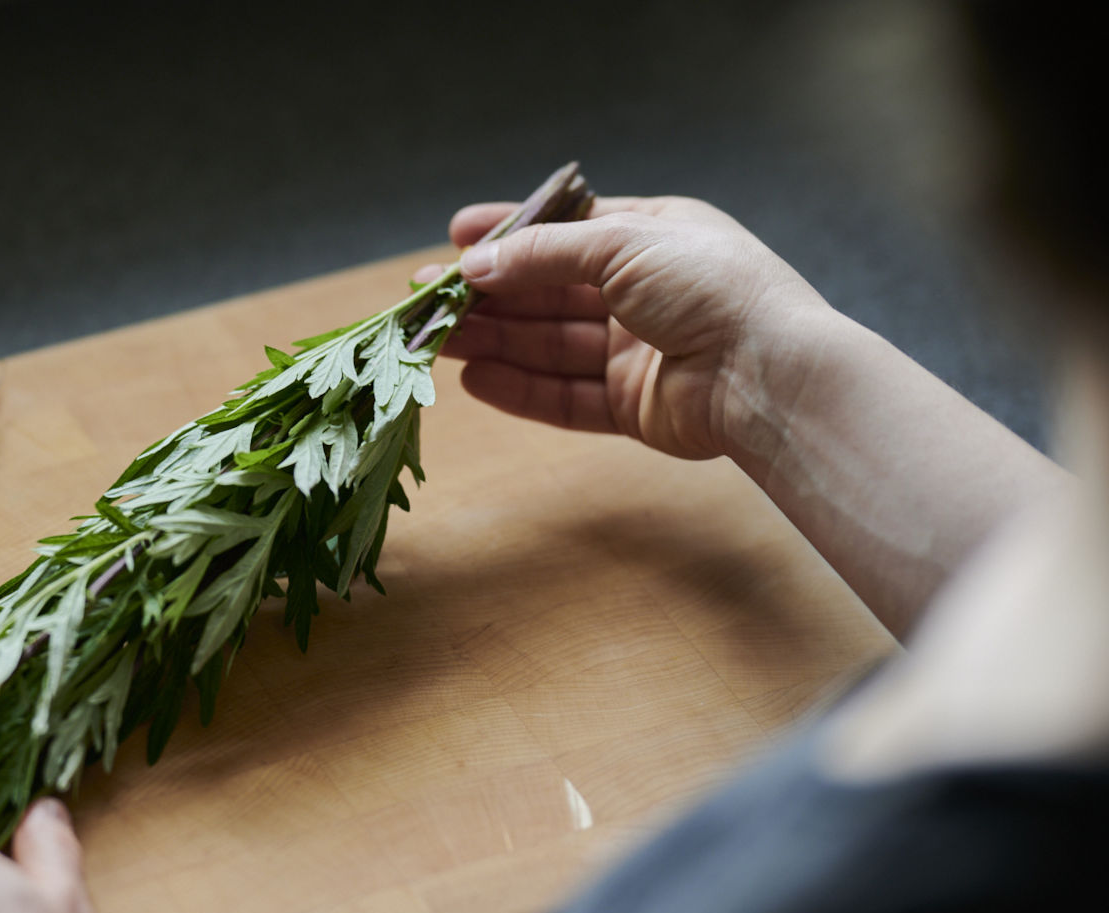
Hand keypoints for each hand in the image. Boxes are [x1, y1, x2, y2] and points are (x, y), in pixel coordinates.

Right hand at [419, 195, 833, 462]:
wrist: (767, 372)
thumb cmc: (710, 287)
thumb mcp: (622, 243)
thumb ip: (544, 255)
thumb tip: (474, 265)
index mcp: (653, 236)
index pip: (568, 228)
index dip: (511, 232)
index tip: (455, 236)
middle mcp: (643, 291)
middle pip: (548, 293)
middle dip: (487, 294)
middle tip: (424, 297)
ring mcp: (637, 352)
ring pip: (548, 346)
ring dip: (492, 340)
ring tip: (435, 340)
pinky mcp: (632, 406)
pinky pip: (565, 397)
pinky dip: (520, 388)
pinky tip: (475, 379)